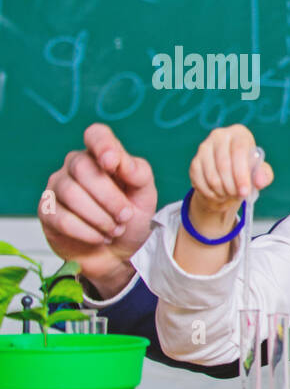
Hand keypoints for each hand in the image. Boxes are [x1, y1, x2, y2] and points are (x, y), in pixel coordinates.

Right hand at [40, 123, 156, 296]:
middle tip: (126, 216)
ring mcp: (57, 187)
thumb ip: (137, 172)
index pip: (96, 135)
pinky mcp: (47, 211)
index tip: (111, 163)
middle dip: (110, 197)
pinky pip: (62, 218)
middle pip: (83, 168)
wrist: (119, 253)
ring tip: (115, 230)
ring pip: (71, 194)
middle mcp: (75, 166)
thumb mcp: (144, 195)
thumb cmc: (131, 219)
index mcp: (101, 156)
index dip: (102, 144)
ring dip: (100, 217)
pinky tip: (100, 237)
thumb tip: (118, 160)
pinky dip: (87, 232)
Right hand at [188, 125, 273, 232]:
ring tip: (230, 194)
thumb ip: (264, 175)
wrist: (229, 175)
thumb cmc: (248, 170)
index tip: (244, 191)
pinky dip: (210, 192)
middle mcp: (220, 135)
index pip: (239, 150)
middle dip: (232, 186)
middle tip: (238, 195)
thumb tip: (259, 181)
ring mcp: (204, 147)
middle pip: (224, 164)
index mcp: (239, 133)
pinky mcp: (195, 161)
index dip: (241, 174)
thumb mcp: (261, 172)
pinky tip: (218, 194)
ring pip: (211, 176)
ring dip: (222, 191)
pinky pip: (200, 181)